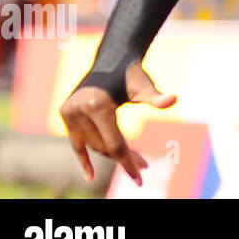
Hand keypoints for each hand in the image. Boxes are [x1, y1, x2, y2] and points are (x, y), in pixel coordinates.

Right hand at [59, 63, 176, 185]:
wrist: (113, 60)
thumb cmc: (132, 75)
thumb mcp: (145, 86)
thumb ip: (156, 97)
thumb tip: (173, 99)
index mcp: (96, 105)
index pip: (114, 142)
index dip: (128, 161)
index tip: (141, 176)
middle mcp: (78, 110)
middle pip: (103, 145)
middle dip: (124, 159)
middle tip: (145, 167)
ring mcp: (69, 113)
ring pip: (92, 145)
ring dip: (111, 156)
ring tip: (135, 163)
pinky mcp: (65, 114)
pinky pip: (75, 142)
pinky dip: (83, 158)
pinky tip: (90, 178)